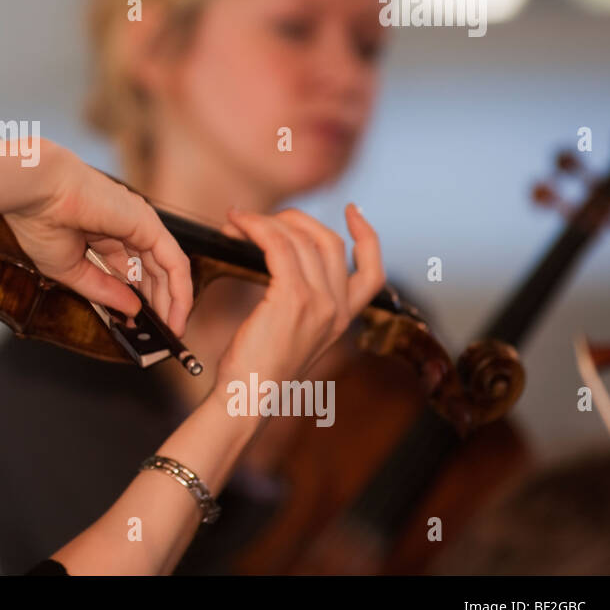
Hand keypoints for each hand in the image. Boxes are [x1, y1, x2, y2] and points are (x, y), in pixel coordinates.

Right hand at [2, 145, 192, 336]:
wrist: (37, 192)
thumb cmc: (41, 222)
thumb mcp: (70, 271)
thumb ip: (103, 290)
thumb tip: (132, 311)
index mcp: (102, 234)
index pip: (129, 271)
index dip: (136, 299)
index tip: (138, 326)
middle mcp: (125, 227)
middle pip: (152, 272)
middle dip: (158, 304)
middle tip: (162, 334)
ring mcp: (139, 224)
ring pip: (167, 268)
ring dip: (173, 302)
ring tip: (172, 330)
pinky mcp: (148, 224)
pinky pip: (173, 261)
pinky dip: (179, 290)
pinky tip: (176, 314)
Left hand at [215, 204, 382, 383]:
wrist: (247, 398)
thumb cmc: (257, 368)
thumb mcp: (292, 334)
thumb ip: (300, 302)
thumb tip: (281, 260)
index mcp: (342, 318)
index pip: (372, 272)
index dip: (367, 236)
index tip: (353, 211)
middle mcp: (337, 309)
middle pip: (330, 241)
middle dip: (294, 219)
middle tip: (260, 219)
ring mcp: (318, 303)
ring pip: (300, 238)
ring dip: (265, 221)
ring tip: (237, 222)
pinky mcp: (291, 299)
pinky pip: (276, 245)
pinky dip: (256, 228)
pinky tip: (238, 226)